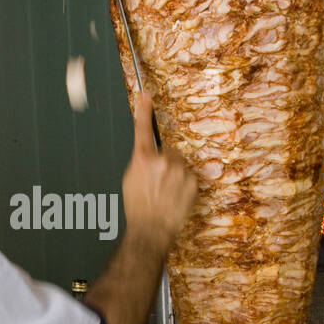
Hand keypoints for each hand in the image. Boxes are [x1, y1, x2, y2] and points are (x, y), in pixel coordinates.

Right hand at [121, 91, 197, 248]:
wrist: (151, 229)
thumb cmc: (137, 207)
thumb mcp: (130, 179)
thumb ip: (141, 161)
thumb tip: (150, 155)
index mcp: (142, 159)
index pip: (142, 129)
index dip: (143, 110)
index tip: (145, 94)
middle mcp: (162, 161)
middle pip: (168, 152)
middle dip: (165, 163)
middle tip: (158, 183)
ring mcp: (179, 171)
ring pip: (180, 164)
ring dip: (175, 174)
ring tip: (166, 193)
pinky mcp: (192, 182)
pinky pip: (189, 176)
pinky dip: (184, 184)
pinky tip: (175, 197)